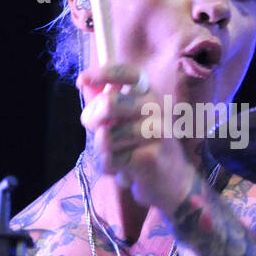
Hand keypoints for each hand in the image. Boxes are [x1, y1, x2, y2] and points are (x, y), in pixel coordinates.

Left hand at [77, 63, 198, 214]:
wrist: (175, 182)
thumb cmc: (144, 146)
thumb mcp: (126, 120)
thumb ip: (105, 100)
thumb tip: (83, 83)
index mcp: (150, 94)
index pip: (128, 74)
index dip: (102, 73)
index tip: (80, 80)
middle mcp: (156, 108)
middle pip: (109, 103)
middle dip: (91, 118)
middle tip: (95, 129)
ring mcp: (156, 133)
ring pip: (105, 137)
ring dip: (100, 150)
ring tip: (114, 156)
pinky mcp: (149, 158)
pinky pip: (109, 159)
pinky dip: (107, 167)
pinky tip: (120, 170)